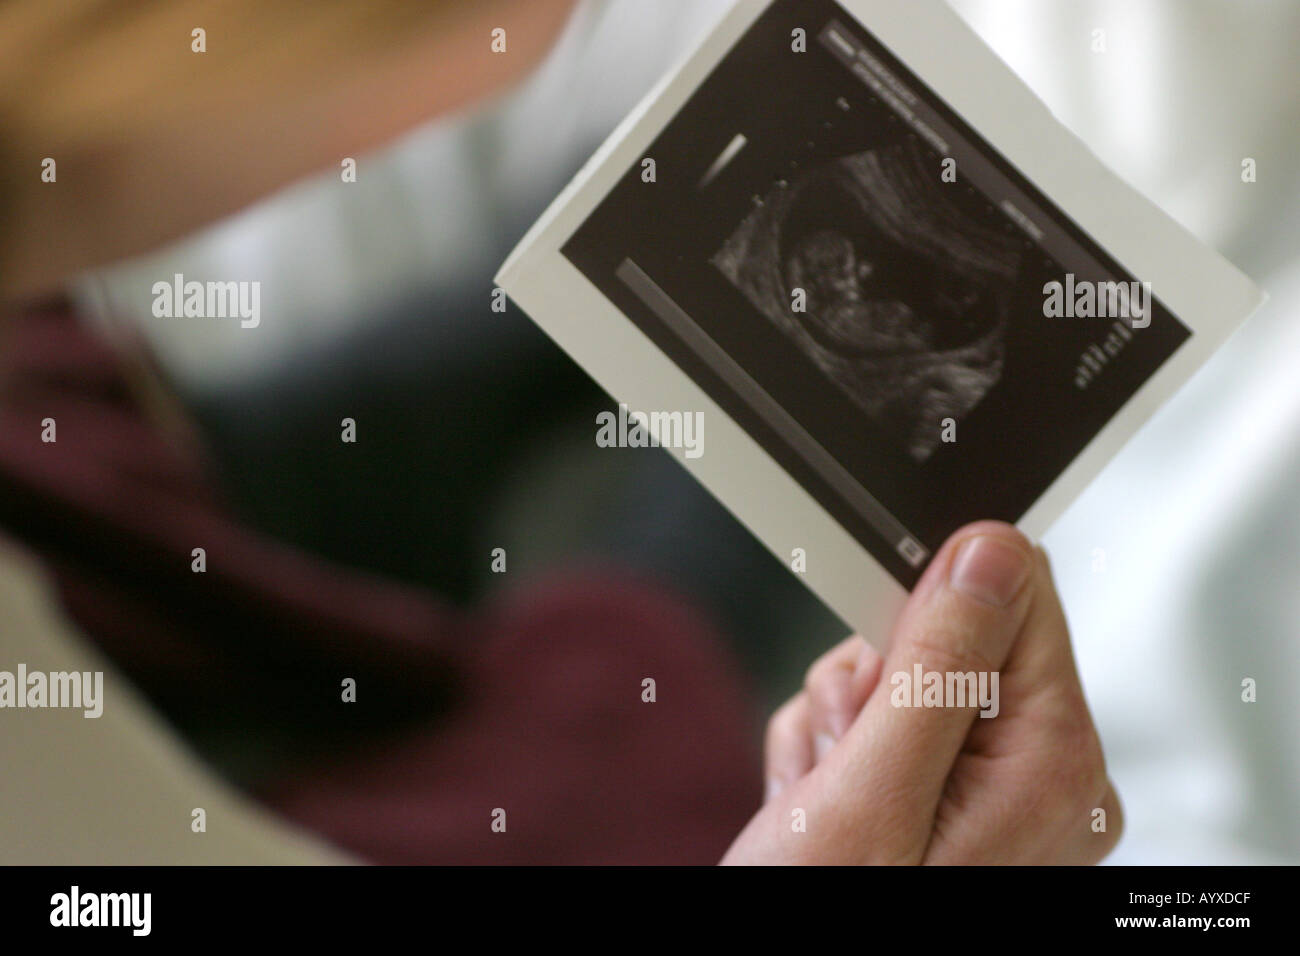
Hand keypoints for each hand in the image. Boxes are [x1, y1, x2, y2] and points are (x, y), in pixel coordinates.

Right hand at [723, 521, 1121, 863]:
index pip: (1012, 590)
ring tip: (823, 798)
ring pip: (897, 673)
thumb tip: (991, 552)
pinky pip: (879, 717)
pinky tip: (823, 805)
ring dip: (838, 722)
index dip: (923, 612)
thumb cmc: (830, 912)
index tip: (875, 673)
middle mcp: (1042, 773)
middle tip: (843, 761)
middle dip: (868, 682)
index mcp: (1052, 761)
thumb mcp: (871, 792)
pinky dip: (833, 751)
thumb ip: (939, 663)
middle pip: (945, 634)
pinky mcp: (949, 796)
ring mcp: (996, 789)